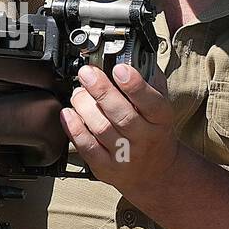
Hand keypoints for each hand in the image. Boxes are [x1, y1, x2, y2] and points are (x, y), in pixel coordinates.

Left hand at [61, 63, 184, 199]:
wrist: (155, 172)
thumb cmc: (154, 132)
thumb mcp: (160, 107)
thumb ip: (150, 82)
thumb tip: (132, 56)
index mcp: (160, 120)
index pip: (152, 102)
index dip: (135, 85)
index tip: (119, 69)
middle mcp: (144, 139)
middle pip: (122, 115)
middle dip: (101, 91)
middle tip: (87, 74)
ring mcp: (125, 155)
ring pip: (101, 129)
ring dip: (84, 106)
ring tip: (78, 93)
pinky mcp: (106, 167)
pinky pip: (87, 147)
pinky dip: (74, 128)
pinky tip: (68, 113)